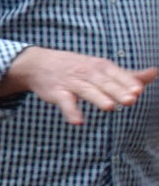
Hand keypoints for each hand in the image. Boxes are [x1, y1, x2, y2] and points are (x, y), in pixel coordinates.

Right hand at [1, 46, 158, 124]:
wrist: (39, 64)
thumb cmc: (76, 67)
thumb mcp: (101, 67)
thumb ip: (128, 75)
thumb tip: (154, 73)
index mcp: (101, 66)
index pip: (117, 75)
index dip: (127, 83)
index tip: (138, 90)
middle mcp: (87, 73)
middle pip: (104, 83)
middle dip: (117, 91)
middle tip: (131, 100)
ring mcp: (72, 83)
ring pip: (87, 91)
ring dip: (98, 98)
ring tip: (110, 107)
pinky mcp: (58, 93)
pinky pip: (65, 103)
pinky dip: (71, 112)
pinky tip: (78, 122)